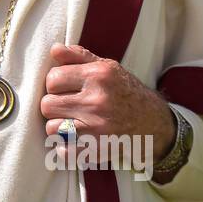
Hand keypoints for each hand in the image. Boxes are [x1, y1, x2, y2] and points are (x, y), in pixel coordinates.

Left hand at [40, 43, 175, 164]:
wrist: (155, 124)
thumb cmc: (125, 92)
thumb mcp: (107, 68)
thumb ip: (79, 57)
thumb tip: (54, 50)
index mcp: (98, 76)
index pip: (52, 79)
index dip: (55, 84)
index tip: (65, 89)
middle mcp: (97, 100)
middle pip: (47, 105)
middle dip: (55, 106)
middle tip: (68, 107)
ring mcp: (97, 127)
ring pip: (51, 128)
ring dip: (59, 127)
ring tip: (73, 123)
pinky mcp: (98, 149)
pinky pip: (63, 151)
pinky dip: (65, 148)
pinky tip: (74, 141)